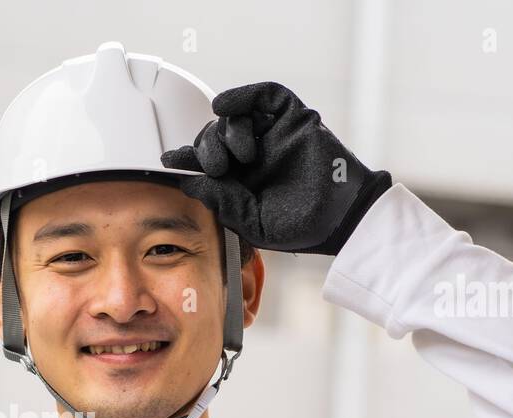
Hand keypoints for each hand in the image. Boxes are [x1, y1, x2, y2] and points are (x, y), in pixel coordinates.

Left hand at [161, 82, 392, 254]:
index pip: (206, 163)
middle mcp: (253, 156)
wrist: (343, 217)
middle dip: (207, 149)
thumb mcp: (254, 222)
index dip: (186, 159)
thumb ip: (223, 203)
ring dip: (227, 131)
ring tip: (241, 155)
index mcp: (240, 182)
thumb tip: (190, 183)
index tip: (168, 160)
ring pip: (235, 117)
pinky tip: (224, 105)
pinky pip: (265, 95)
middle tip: (218, 167)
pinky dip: (242, 95)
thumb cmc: (302, 227)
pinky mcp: (293, 118)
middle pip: (214, 137)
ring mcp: (272, 135)